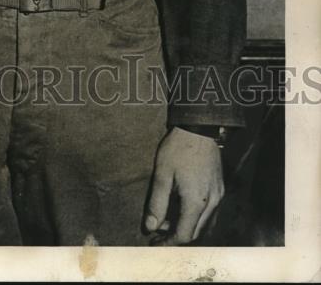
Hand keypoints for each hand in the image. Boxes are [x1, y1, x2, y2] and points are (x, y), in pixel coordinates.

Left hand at [145, 127, 224, 243]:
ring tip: (168, 219)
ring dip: (188, 227)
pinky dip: (197, 218)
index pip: (185, 235)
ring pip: (206, 225)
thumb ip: (157, 202)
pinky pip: (211, 214)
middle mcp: (212, 203)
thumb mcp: (162, 173)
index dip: (169, 242)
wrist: (199, 128)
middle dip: (177, 236)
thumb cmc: (178, 149)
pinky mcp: (221, 189)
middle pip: (196, 233)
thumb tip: (150, 226)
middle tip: (159, 231)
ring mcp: (219, 197)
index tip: (155, 242)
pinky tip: (183, 209)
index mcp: (197, 201)